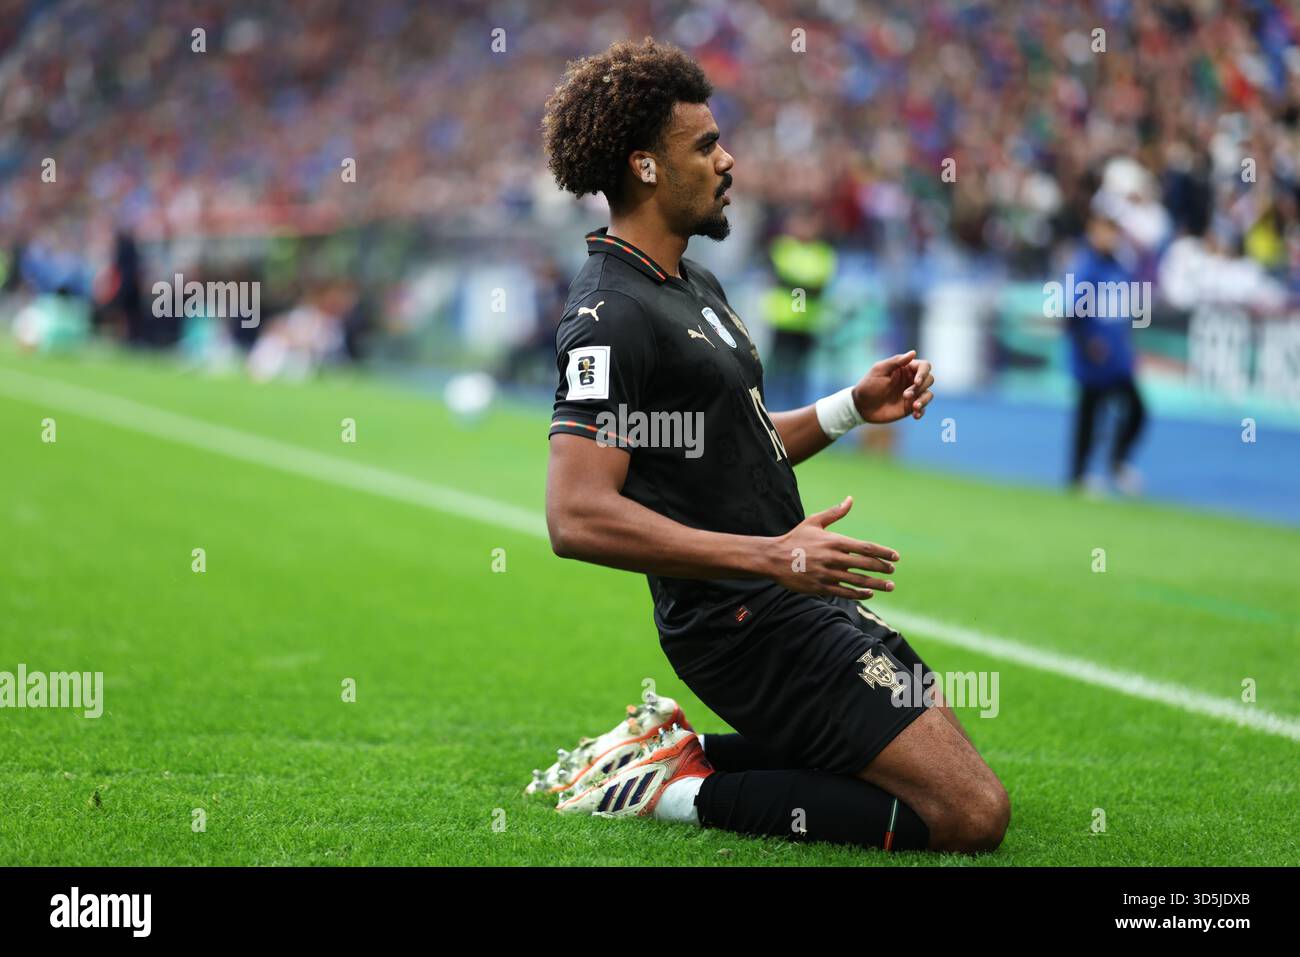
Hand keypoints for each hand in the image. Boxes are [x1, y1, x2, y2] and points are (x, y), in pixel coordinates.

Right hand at [768, 496, 898, 599]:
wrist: (773, 558)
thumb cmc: (795, 539)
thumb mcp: (814, 522)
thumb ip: (835, 513)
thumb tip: (850, 499)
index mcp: (833, 541)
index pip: (865, 547)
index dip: (883, 553)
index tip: (896, 557)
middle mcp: (832, 558)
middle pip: (865, 564)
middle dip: (882, 568)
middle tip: (892, 571)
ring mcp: (826, 574)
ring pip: (857, 581)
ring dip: (875, 584)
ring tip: (889, 586)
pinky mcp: (820, 587)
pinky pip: (844, 592)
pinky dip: (858, 593)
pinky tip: (868, 593)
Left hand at [851, 349, 934, 422]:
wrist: (861, 406)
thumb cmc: (868, 386)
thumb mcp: (879, 371)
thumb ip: (896, 362)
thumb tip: (913, 352)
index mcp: (905, 368)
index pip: (924, 366)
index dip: (923, 373)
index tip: (916, 382)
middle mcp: (911, 380)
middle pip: (929, 379)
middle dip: (920, 388)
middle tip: (905, 395)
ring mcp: (912, 394)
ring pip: (928, 394)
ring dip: (924, 400)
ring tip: (914, 407)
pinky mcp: (910, 407)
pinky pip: (923, 408)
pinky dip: (922, 411)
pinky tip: (915, 416)